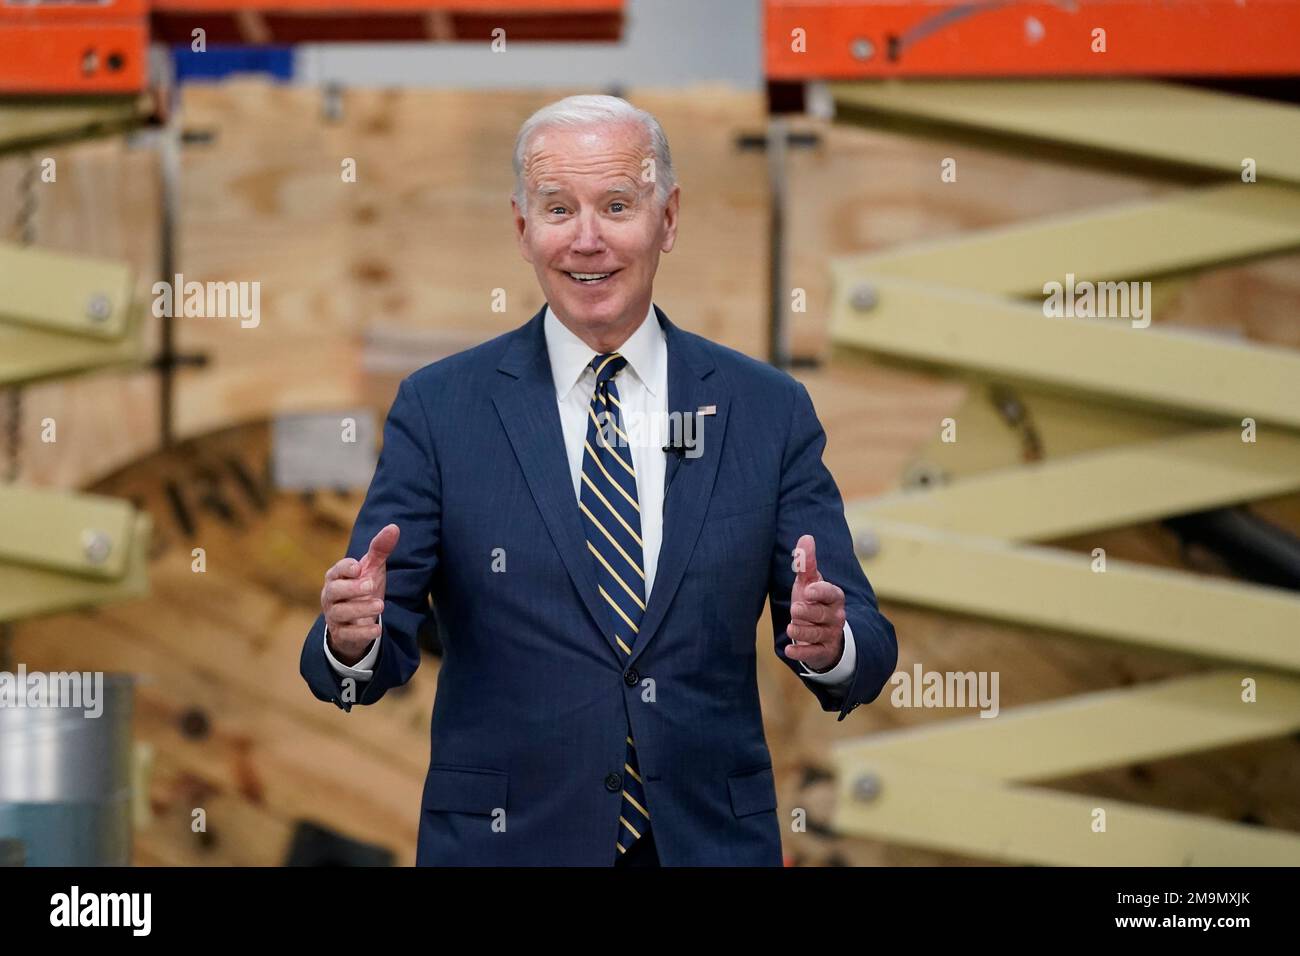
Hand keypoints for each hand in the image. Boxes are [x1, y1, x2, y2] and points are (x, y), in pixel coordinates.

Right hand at [321, 523, 399, 665]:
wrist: (356, 620)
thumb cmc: (362, 588)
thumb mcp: (372, 569)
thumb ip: (380, 549)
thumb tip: (394, 527)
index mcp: (336, 577)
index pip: (336, 570)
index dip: (345, 568)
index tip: (358, 567)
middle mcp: (331, 596)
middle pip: (335, 591)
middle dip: (352, 588)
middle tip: (371, 585)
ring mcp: (335, 616)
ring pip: (341, 613)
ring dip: (360, 609)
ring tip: (381, 605)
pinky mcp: (342, 634)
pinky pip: (348, 635)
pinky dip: (362, 632)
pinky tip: (378, 629)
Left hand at [784, 533, 845, 672]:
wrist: (820, 632)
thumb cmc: (813, 601)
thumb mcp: (809, 583)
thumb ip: (806, 563)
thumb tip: (806, 537)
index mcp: (834, 597)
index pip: (832, 593)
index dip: (821, 591)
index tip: (809, 590)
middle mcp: (835, 616)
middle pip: (823, 614)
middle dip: (809, 612)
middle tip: (796, 609)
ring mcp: (830, 635)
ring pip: (817, 634)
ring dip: (803, 631)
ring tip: (790, 628)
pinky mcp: (822, 652)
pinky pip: (813, 653)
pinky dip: (801, 653)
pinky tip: (789, 651)